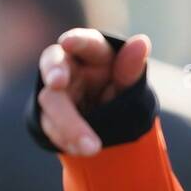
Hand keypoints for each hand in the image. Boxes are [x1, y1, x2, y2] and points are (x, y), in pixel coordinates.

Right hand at [36, 29, 150, 155]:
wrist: (110, 124)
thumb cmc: (119, 92)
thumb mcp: (129, 83)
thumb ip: (131, 68)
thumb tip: (142, 42)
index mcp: (93, 54)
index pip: (86, 43)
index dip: (77, 41)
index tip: (67, 42)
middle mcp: (69, 67)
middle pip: (54, 63)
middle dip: (53, 71)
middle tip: (57, 82)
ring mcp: (55, 92)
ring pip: (51, 100)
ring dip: (67, 123)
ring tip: (90, 147)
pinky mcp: (48, 115)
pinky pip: (50, 125)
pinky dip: (65, 138)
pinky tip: (80, 150)